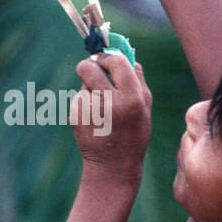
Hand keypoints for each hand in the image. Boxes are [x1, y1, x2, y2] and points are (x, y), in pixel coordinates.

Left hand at [70, 53, 150, 181]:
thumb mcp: (145, 107)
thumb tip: (126, 54)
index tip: (107, 60)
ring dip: (90, 88)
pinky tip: (94, 119)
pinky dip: (85, 103)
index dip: (109, 57)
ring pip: (84, 83)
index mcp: (131, 98)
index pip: (116, 61)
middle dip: (90, 65)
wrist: (112, 166)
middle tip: (95, 72)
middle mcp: (109, 102)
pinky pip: (79, 98)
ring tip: (102, 109)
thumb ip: (137, 79)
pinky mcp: (75, 116)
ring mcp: (89, 109)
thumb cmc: (133, 134)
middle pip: (88, 66)